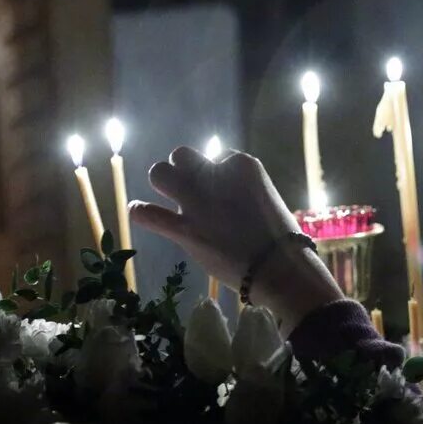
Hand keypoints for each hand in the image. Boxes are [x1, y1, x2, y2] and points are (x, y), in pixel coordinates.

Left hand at [129, 146, 342, 333]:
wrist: (280, 268)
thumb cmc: (282, 238)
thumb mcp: (266, 197)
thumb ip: (242, 189)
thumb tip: (222, 195)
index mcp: (242, 165)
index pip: (220, 156)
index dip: (218, 174)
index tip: (226, 193)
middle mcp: (215, 176)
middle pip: (182, 155)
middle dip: (184, 169)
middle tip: (192, 189)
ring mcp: (197, 202)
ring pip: (159, 173)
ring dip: (163, 183)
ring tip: (170, 195)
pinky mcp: (185, 229)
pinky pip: (147, 213)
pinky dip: (140, 211)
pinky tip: (140, 211)